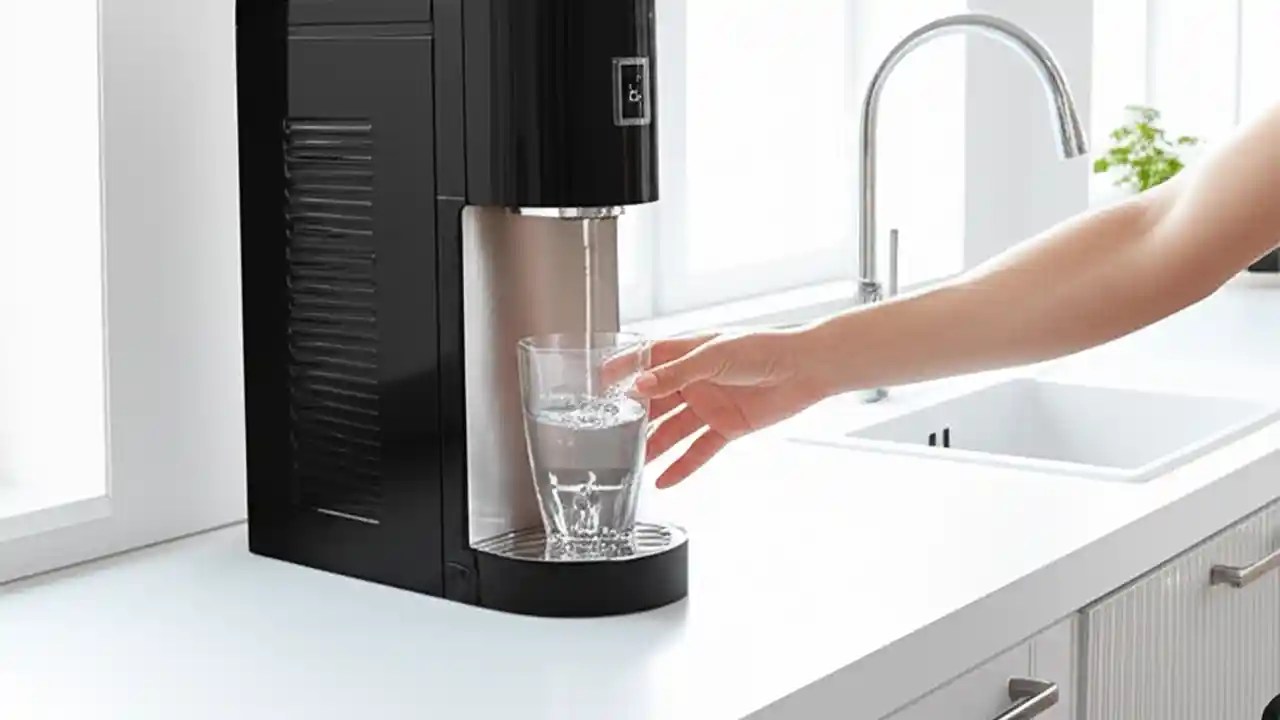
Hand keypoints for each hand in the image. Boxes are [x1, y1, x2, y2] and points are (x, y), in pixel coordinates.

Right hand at [626, 329, 827, 487]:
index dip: (622, 371)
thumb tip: (640, 386)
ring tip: (629, 465)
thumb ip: (675, 374)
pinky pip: (698, 450)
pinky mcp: (726, 427)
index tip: (597, 384)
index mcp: (687, 353)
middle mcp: (694, 380)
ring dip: (652, 447)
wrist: (805, 369)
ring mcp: (709, 405)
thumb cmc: (764, 347)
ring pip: (672, 430)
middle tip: (609, 436)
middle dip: (632, 418)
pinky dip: (682, 466)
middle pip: (655, 402)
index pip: (645, 361)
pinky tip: (663, 479)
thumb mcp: (713, 356)